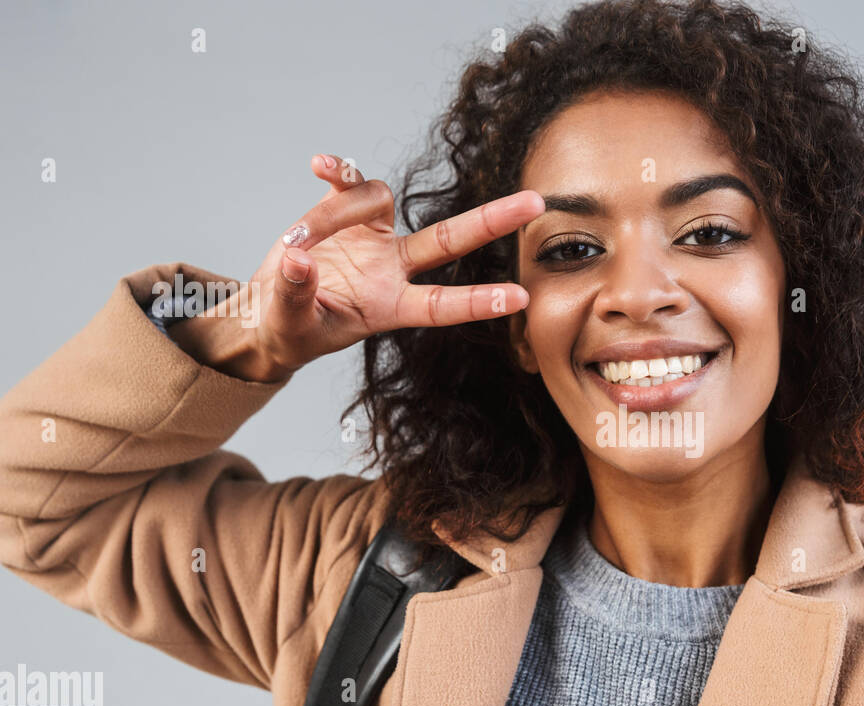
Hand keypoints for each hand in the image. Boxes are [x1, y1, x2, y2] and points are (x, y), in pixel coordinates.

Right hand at [174, 155, 542, 382]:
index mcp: (390, 307)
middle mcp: (393, 269)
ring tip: (295, 242)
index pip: (442, 305)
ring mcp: (375, 238)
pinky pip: (350, 181)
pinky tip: (320, 165)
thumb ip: (295, 295)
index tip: (521, 298)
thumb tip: (300, 263)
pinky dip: (339, 171)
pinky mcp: (348, 214)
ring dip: (336, 213)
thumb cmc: (290, 327)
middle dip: (493, 221)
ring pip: (379, 201)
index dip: (479, 302)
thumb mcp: (289, 323)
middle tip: (537, 202)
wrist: (271, 308)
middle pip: (450, 239)